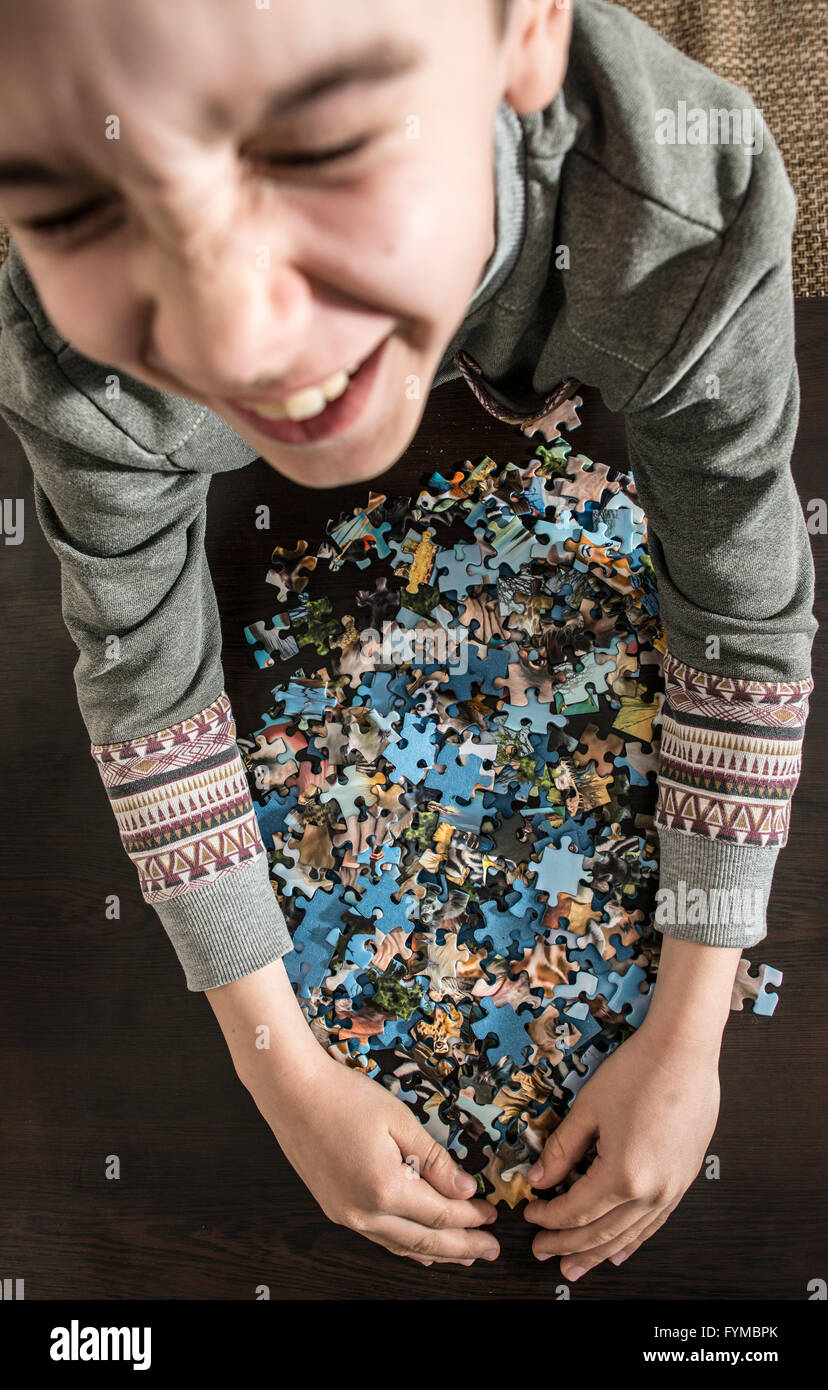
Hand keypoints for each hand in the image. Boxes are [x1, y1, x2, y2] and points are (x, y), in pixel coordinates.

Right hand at [246, 1047, 500, 1266]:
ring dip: (435, 1252)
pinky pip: (378, 1236)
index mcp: (384, 1188)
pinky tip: (418, 1247)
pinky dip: (404, 1244)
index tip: (492, 1216)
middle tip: (490, 1250)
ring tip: (463, 1256)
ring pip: (399, 1245)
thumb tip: (465, 1191)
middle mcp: (363, 1212)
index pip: (440, 1214)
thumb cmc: (343, 1097)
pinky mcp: (335, 1208)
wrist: (291, 1092)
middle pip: (423, 1240)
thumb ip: (435, 1159)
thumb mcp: (399, 1120)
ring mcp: (345, 1214)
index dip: (470, 1217)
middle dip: (461, 1247)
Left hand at [523, 1022, 719, 1279]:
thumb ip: (562, 1149)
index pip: (576, 1211)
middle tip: (544, 1252)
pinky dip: (634, 1239)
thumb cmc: (639, 1072)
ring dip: (599, 1252)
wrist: (684, 1051)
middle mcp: (651, 1190)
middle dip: (568, 1244)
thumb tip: (539, 1178)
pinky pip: (655, 1222)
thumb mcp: (588, 1109)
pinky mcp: (684, 1180)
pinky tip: (620, 1250)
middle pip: (601, 1231)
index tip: (531, 1214)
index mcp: (623, 1174)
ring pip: (629, 1234)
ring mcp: (672, 1188)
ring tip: (577, 1266)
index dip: (549, 1216)